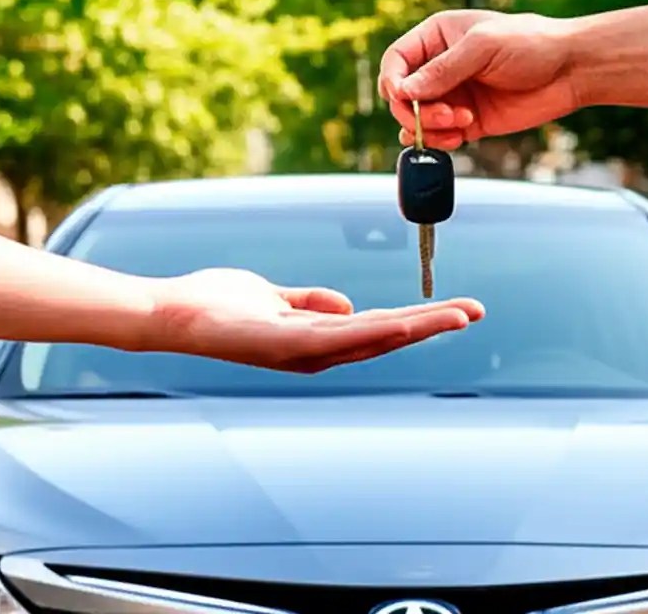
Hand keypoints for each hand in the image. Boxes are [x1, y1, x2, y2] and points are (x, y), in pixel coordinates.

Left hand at [145, 268, 483, 373]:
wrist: (171, 313)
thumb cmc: (216, 304)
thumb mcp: (272, 296)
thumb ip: (307, 301)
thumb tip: (347, 304)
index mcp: (316, 338)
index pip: (378, 327)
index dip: (419, 320)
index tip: (456, 308)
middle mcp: (315, 350)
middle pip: (385, 335)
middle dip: (432, 324)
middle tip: (476, 311)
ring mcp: (302, 351)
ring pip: (371, 338)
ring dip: (417, 328)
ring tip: (457, 316)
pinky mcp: (284, 345)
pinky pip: (337, 337)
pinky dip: (374, 332)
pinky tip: (404, 325)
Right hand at [378, 10, 579, 149]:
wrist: (570, 70)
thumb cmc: (530, 44)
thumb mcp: (483, 46)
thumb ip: (443, 69)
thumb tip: (404, 91)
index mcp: (438, 37)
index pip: (396, 60)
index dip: (393, 80)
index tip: (403, 96)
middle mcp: (440, 66)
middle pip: (402, 95)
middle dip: (417, 110)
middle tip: (446, 116)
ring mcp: (453, 95)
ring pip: (416, 120)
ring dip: (430, 129)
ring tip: (461, 123)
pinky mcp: (467, 121)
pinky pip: (439, 137)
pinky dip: (441, 142)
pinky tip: (461, 136)